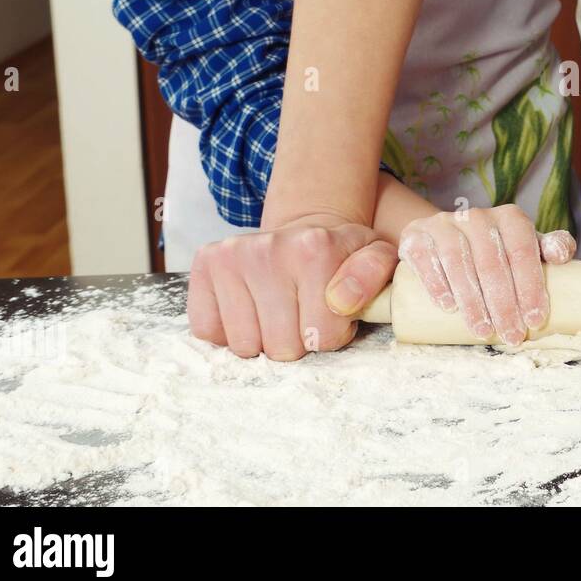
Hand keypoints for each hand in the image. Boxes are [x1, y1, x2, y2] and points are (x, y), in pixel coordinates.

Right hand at [188, 215, 399, 360]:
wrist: (304, 234)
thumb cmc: (341, 258)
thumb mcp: (375, 259)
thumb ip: (373, 276)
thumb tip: (341, 300)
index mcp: (315, 248)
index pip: (323, 335)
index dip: (331, 335)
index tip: (332, 316)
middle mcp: (268, 248)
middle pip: (281, 346)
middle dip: (297, 343)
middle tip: (304, 317)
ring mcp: (231, 255)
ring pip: (244, 345)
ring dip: (263, 341)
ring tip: (279, 315)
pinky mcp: (204, 265)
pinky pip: (208, 331)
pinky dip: (229, 333)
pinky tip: (250, 313)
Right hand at [397, 204, 575, 345]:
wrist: (444, 239)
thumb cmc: (495, 251)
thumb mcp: (525, 248)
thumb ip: (551, 247)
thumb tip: (561, 255)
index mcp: (509, 218)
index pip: (523, 251)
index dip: (530, 286)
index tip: (535, 320)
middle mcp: (477, 216)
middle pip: (492, 262)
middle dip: (504, 304)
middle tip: (512, 335)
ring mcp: (444, 224)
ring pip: (459, 262)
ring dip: (472, 301)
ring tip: (483, 331)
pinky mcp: (416, 236)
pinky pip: (425, 258)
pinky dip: (437, 284)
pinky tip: (448, 307)